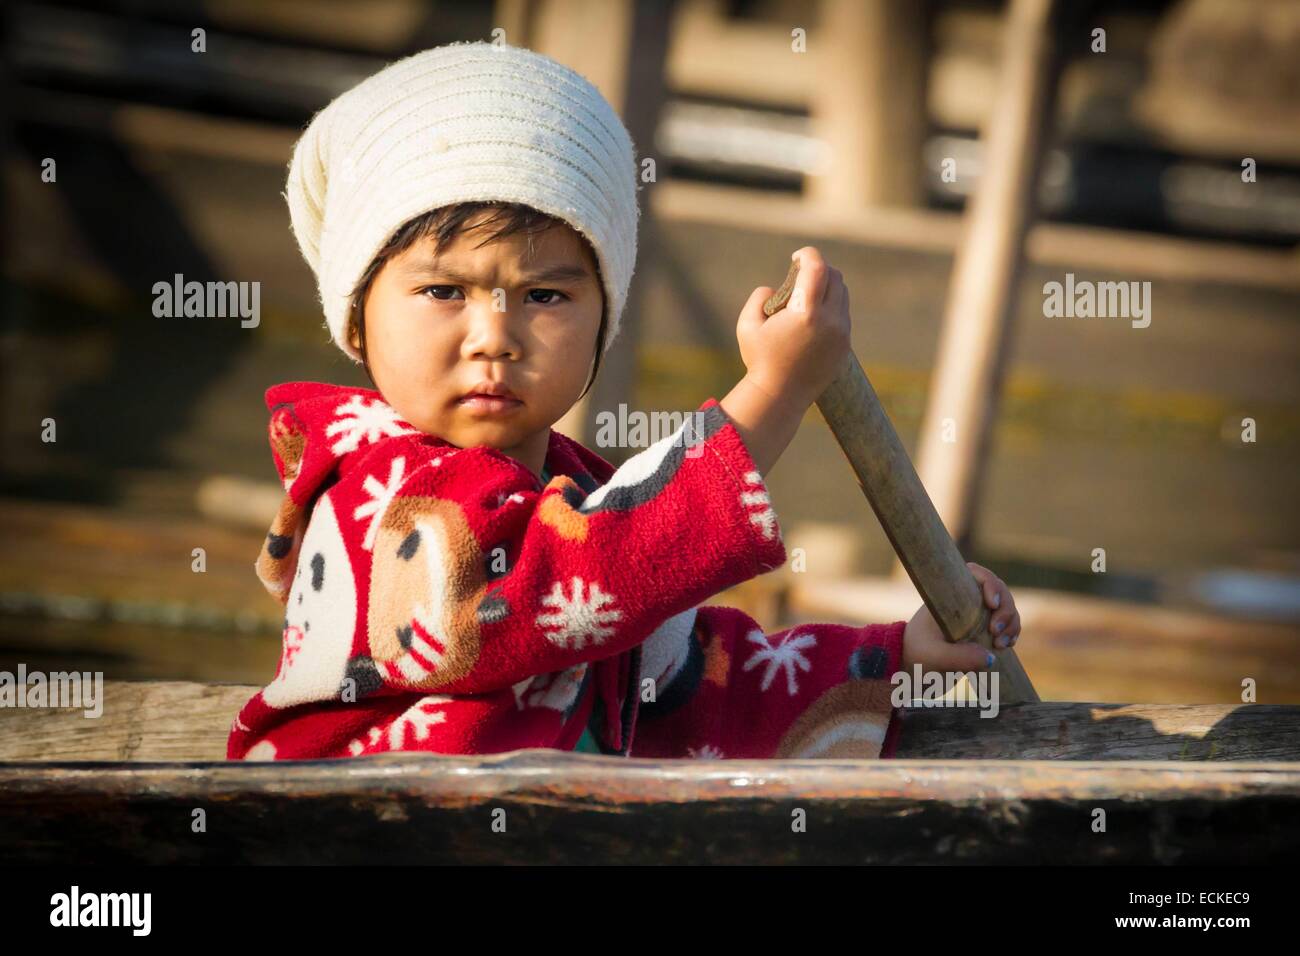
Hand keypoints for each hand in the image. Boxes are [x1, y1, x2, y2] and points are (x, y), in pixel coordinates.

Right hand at [734, 247, 850, 407]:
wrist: (780, 397)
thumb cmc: (760, 360)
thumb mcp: (747, 325)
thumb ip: (759, 297)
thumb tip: (773, 288)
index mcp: (807, 313)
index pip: (817, 267)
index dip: (807, 255)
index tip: (796, 257)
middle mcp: (830, 321)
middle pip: (834, 277)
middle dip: (818, 269)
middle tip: (801, 273)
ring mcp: (841, 334)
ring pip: (842, 295)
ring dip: (827, 287)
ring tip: (807, 296)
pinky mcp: (845, 346)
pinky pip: (843, 315)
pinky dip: (831, 307)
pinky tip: (814, 316)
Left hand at [900, 563, 1020, 672]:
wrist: (912, 663)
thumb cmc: (917, 652)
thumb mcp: (934, 656)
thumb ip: (958, 657)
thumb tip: (991, 657)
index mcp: (950, 594)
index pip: (976, 573)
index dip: (990, 583)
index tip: (992, 604)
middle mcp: (967, 599)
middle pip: (999, 590)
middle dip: (1005, 609)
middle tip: (996, 632)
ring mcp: (978, 613)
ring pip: (1007, 607)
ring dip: (1011, 623)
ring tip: (1000, 645)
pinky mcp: (985, 628)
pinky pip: (1007, 623)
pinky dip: (1011, 632)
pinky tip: (1006, 645)